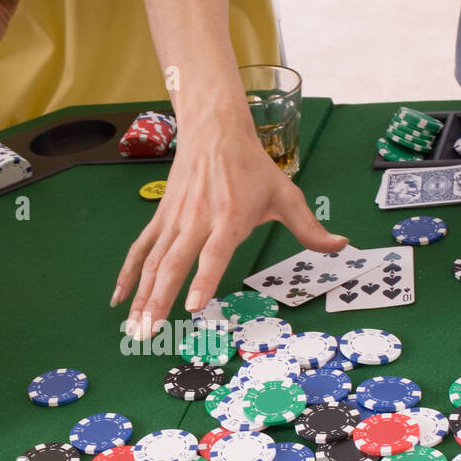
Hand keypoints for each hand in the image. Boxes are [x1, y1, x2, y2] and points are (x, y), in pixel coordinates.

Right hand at [113, 122, 347, 336]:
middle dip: (160, 300)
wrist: (215, 129)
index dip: (203, 279)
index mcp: (229, 217)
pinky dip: (128, 274)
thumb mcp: (286, 194)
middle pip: (174, 263)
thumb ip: (310, 227)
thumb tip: (341, 245)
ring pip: (153, 262)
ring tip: (134, 327)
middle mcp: (197, 220)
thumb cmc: (251, 166)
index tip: (193, 306)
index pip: (214, 253)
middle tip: (150, 331)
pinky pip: (141, 249)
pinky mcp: (161, 218)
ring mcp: (174, 220)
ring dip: (142, 296)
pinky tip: (119, 300)